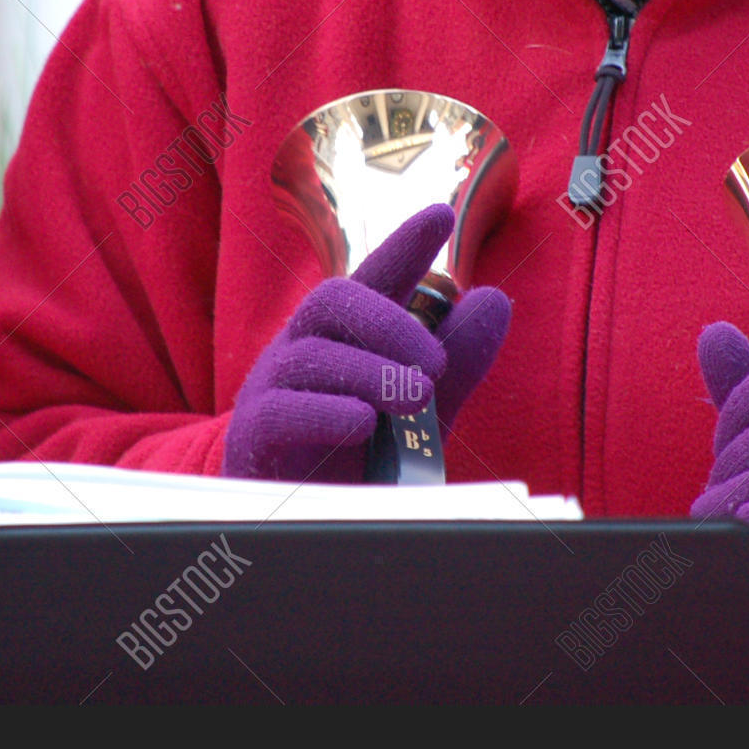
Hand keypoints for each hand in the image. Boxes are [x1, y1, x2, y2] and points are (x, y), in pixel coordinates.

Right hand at [223, 204, 510, 481]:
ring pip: (312, 354)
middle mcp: (306, 350)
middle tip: (436, 364)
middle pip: (334, 300)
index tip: (440, 216)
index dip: (404, 246)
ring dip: (370, 371)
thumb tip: (494, 299)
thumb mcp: (423, 413)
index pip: (376, 279)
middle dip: (389, 321)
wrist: (304, 532)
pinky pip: (282, 410)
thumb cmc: (360, 462)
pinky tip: (364, 424)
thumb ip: (458, 363)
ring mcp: (274, 389)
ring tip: (417, 396)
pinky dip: (327, 413)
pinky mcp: (255, 436)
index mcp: (348, 339)